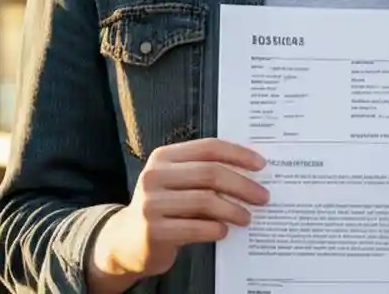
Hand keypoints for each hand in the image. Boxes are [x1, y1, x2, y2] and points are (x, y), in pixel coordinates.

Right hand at [88, 138, 269, 289]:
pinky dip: (215, 229)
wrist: (126, 241)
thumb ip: (203, 173)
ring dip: (233, 210)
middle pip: (210, 173)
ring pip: (205, 201)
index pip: (208, 148)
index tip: (261, 165)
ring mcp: (151, 203)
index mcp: (163, 157)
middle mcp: (154, 176)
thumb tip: (251, 173)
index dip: (238, 154)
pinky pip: (195, 227)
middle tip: (263, 197)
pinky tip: (224, 231)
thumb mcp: (176, 183)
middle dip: (242, 185)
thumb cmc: (163, 208)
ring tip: (247, 217)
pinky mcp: (153, 230)